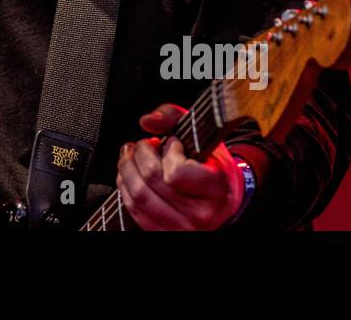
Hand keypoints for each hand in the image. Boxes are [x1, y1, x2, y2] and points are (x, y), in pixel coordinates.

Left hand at [116, 103, 244, 229]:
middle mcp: (200, 214)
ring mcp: (182, 227)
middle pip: (151, 180)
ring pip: (138, 196)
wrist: (224, 200)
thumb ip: (174, 116)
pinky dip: (126, 187)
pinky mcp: (164, 233)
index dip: (169, 152)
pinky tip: (130, 174)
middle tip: (143, 144)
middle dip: (139, 154)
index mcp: (215, 189)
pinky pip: (134, 210)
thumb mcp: (203, 136)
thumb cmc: (212, 166)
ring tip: (131, 155)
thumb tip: (147, 121)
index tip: (173, 144)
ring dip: (126, 169)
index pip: (176, 173)